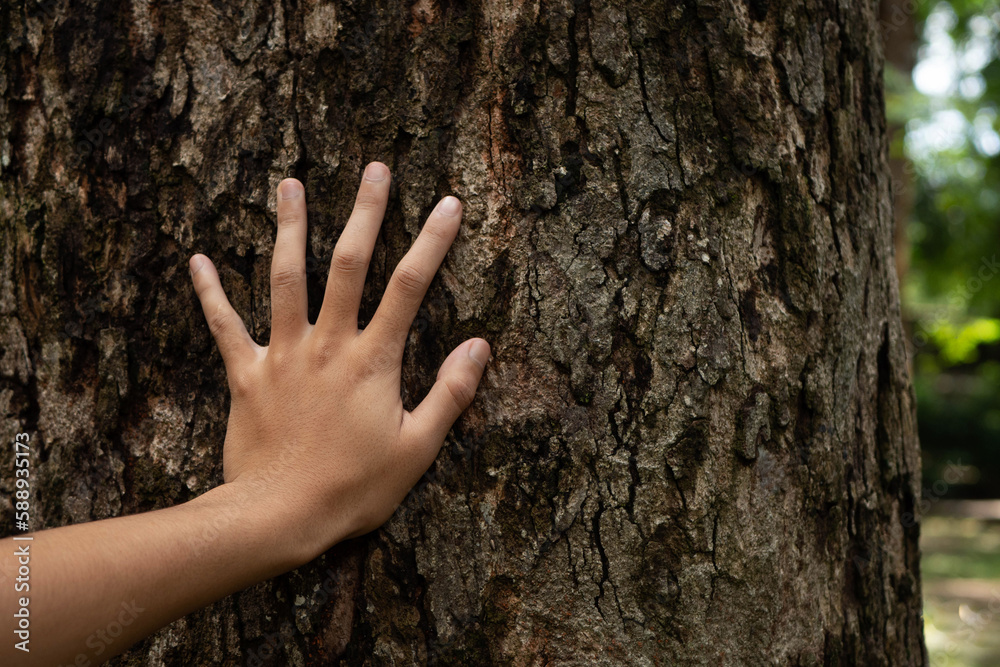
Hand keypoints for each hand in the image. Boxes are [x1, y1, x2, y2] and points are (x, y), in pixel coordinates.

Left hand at [189, 162, 489, 560]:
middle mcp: (327, 345)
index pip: (408, 288)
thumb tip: (479, 346)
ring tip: (290, 184)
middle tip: (375, 169)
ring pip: (286, 279)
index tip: (448, 205)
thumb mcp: (417, 449)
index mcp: (372, 361)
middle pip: (349, 266)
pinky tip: (199, 260)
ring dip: (290, 229)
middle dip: (366, 213)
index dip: (432, 243)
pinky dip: (211, 293)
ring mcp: (283, 356)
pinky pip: (225, 327)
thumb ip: (449, 394)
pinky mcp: (247, 376)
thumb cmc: (354, 488)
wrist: (279, 517)